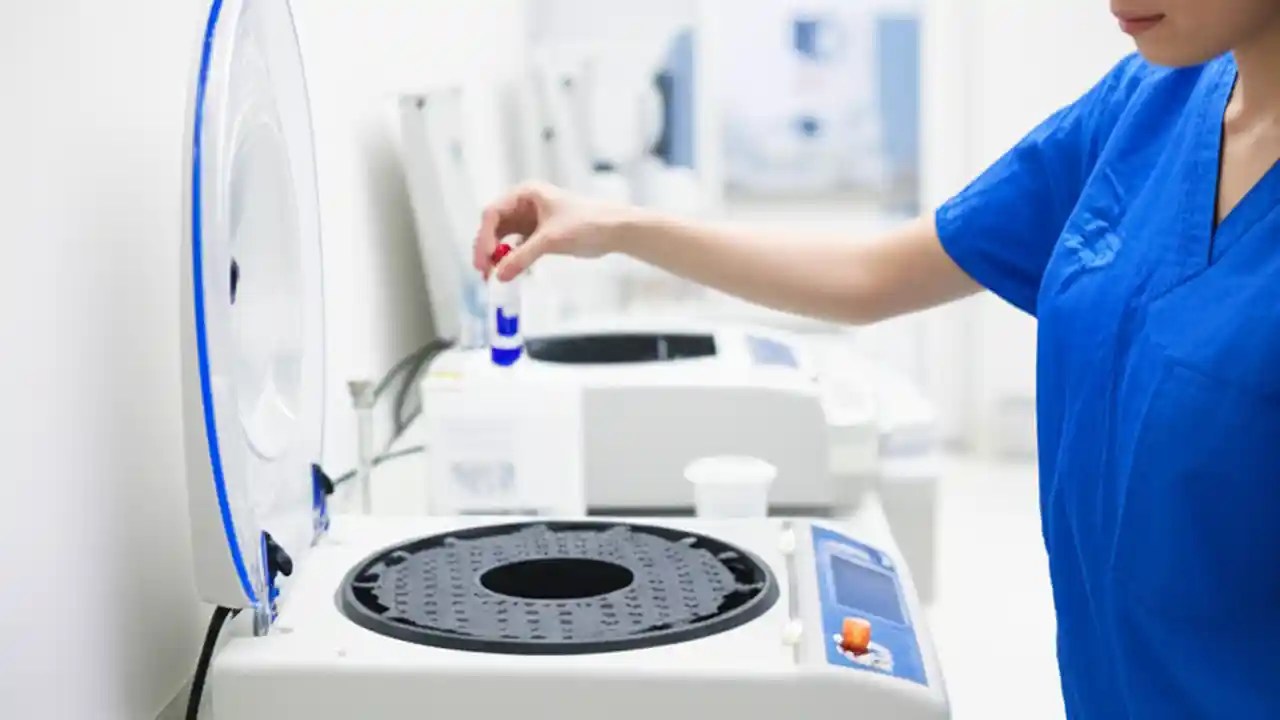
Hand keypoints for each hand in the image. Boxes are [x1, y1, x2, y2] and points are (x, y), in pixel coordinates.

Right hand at [473, 182, 636, 281]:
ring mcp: (530, 219)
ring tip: (491, 277)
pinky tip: (508, 273)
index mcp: (524, 194)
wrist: (613, 230)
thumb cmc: (585, 224)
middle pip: (494, 226)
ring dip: (496, 256)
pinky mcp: (538, 234)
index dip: (485, 237)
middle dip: (487, 249)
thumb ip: (523, 257)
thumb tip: (499, 276)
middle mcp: (523, 204)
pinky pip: (516, 247)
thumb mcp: (550, 239)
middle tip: (483, 272)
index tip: (485, 259)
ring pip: (503, 238)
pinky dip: (510, 260)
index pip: (493, 213)